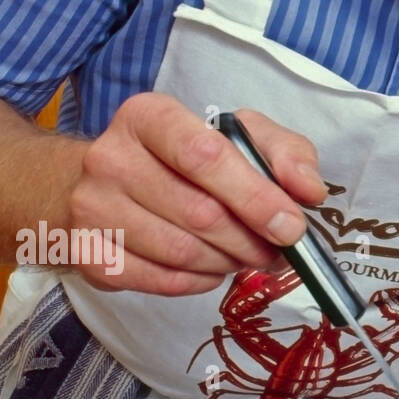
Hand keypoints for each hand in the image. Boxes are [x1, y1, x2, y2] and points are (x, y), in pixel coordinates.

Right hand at [63, 96, 329, 295]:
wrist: (100, 186)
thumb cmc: (181, 160)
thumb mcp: (238, 137)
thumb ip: (283, 153)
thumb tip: (308, 190)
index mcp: (148, 116)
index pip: (204, 156)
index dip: (256, 197)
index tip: (291, 226)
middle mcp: (110, 158)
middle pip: (200, 214)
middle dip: (251, 240)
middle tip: (272, 249)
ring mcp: (93, 208)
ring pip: (183, 254)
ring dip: (227, 263)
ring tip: (238, 254)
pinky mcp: (90, 255)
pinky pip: (162, 282)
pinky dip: (198, 282)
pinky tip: (207, 267)